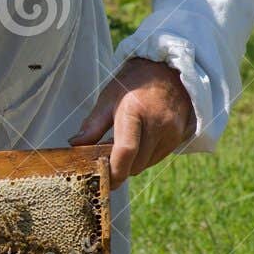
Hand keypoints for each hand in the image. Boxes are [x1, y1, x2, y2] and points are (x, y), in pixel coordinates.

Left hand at [69, 57, 194, 187]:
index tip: (103, 182)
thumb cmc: (133, 84)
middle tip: (106, 160)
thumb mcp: (108, 99)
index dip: (114, 171)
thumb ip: (92, 125)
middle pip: (136, 164)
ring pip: (146, 164)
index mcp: (134, 111)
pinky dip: (144, 157)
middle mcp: (156, 123)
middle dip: (120, 168)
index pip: (126, 150)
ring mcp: (170, 131)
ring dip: (132, 163)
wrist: (168, 71)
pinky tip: (138, 142)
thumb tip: (75, 145)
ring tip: (123, 146)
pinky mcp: (178, 137)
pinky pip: (156, 158)